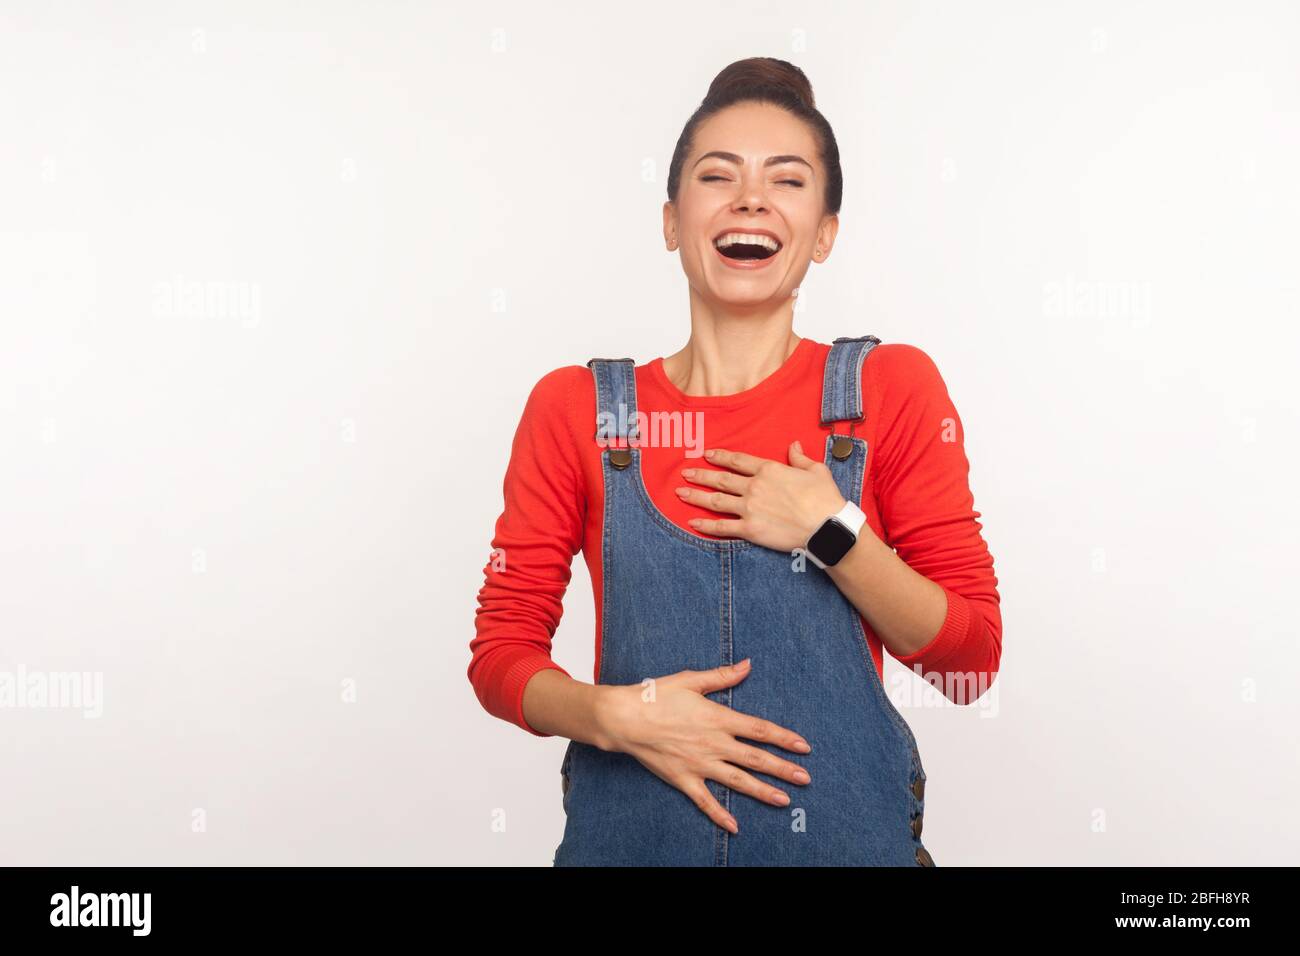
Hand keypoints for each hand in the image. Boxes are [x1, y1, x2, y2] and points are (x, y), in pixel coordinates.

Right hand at [594, 659, 812, 833]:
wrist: (625, 718)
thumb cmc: (656, 696)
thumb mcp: (691, 680)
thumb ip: (722, 676)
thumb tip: (748, 665)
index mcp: (718, 718)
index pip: (759, 730)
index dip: (783, 738)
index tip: (803, 747)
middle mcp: (714, 744)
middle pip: (756, 758)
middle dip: (782, 769)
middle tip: (805, 778)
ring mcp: (699, 764)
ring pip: (738, 781)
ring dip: (763, 791)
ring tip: (784, 800)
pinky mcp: (684, 779)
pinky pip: (705, 801)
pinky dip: (720, 815)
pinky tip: (735, 827)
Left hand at [675, 442, 846, 551]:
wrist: (826, 527)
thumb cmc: (824, 498)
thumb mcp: (816, 470)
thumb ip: (800, 458)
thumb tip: (794, 445)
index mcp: (769, 470)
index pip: (738, 460)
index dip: (720, 457)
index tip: (707, 455)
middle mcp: (754, 487)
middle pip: (721, 479)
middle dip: (701, 476)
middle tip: (686, 473)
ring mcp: (749, 508)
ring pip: (716, 500)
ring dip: (697, 496)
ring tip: (681, 493)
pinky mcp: (750, 529)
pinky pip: (722, 527)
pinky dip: (706, 525)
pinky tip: (692, 523)